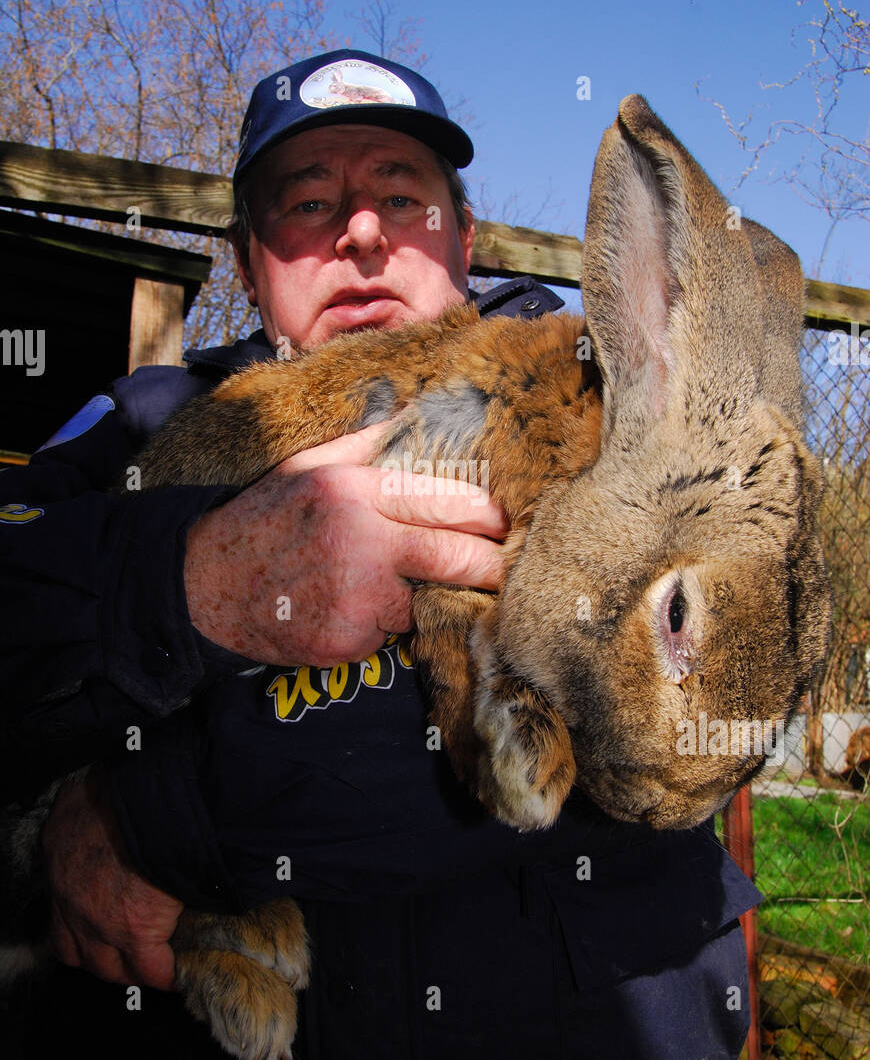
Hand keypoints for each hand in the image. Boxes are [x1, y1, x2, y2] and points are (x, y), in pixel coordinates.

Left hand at [42, 772, 181, 990]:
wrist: (149, 802)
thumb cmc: (125, 788)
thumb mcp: (87, 792)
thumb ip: (86, 808)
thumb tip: (98, 801)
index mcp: (58, 858)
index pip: (57, 907)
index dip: (76, 923)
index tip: (94, 924)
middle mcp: (69, 898)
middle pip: (74, 951)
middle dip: (97, 958)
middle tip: (119, 956)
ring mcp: (99, 921)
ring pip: (108, 968)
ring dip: (128, 971)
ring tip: (147, 970)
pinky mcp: (135, 932)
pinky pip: (151, 969)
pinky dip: (163, 976)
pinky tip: (175, 976)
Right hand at [184, 421, 508, 666]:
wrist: (204, 586)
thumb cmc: (262, 519)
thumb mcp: (307, 466)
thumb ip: (365, 444)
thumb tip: (413, 418)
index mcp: (356, 492)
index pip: (449, 502)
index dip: (488, 516)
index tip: (504, 523)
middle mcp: (361, 544)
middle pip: (458, 558)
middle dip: (490, 565)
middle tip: (503, 566)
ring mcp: (355, 599)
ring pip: (424, 601)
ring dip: (422, 597)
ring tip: (391, 583)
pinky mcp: (347, 641)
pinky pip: (388, 635)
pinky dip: (381, 625)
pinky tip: (351, 609)